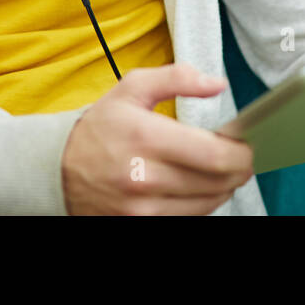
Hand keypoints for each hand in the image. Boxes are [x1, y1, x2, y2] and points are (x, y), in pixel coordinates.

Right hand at [61, 63, 253, 214]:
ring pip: (209, 203)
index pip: (215, 156)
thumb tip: (218, 84)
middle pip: (218, 182)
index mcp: (146, 138)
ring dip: (223, 186)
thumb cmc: (101, 126)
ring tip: (219, 169)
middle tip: (242, 156)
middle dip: (239, 168)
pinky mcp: (138, 225)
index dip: (242, 152)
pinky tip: (198, 185)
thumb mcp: (132, 88)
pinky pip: (189, 218)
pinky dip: (202, 202)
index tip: (248, 143)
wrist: (57, 169)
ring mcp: (141, 209)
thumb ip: (177, 78)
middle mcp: (145, 178)